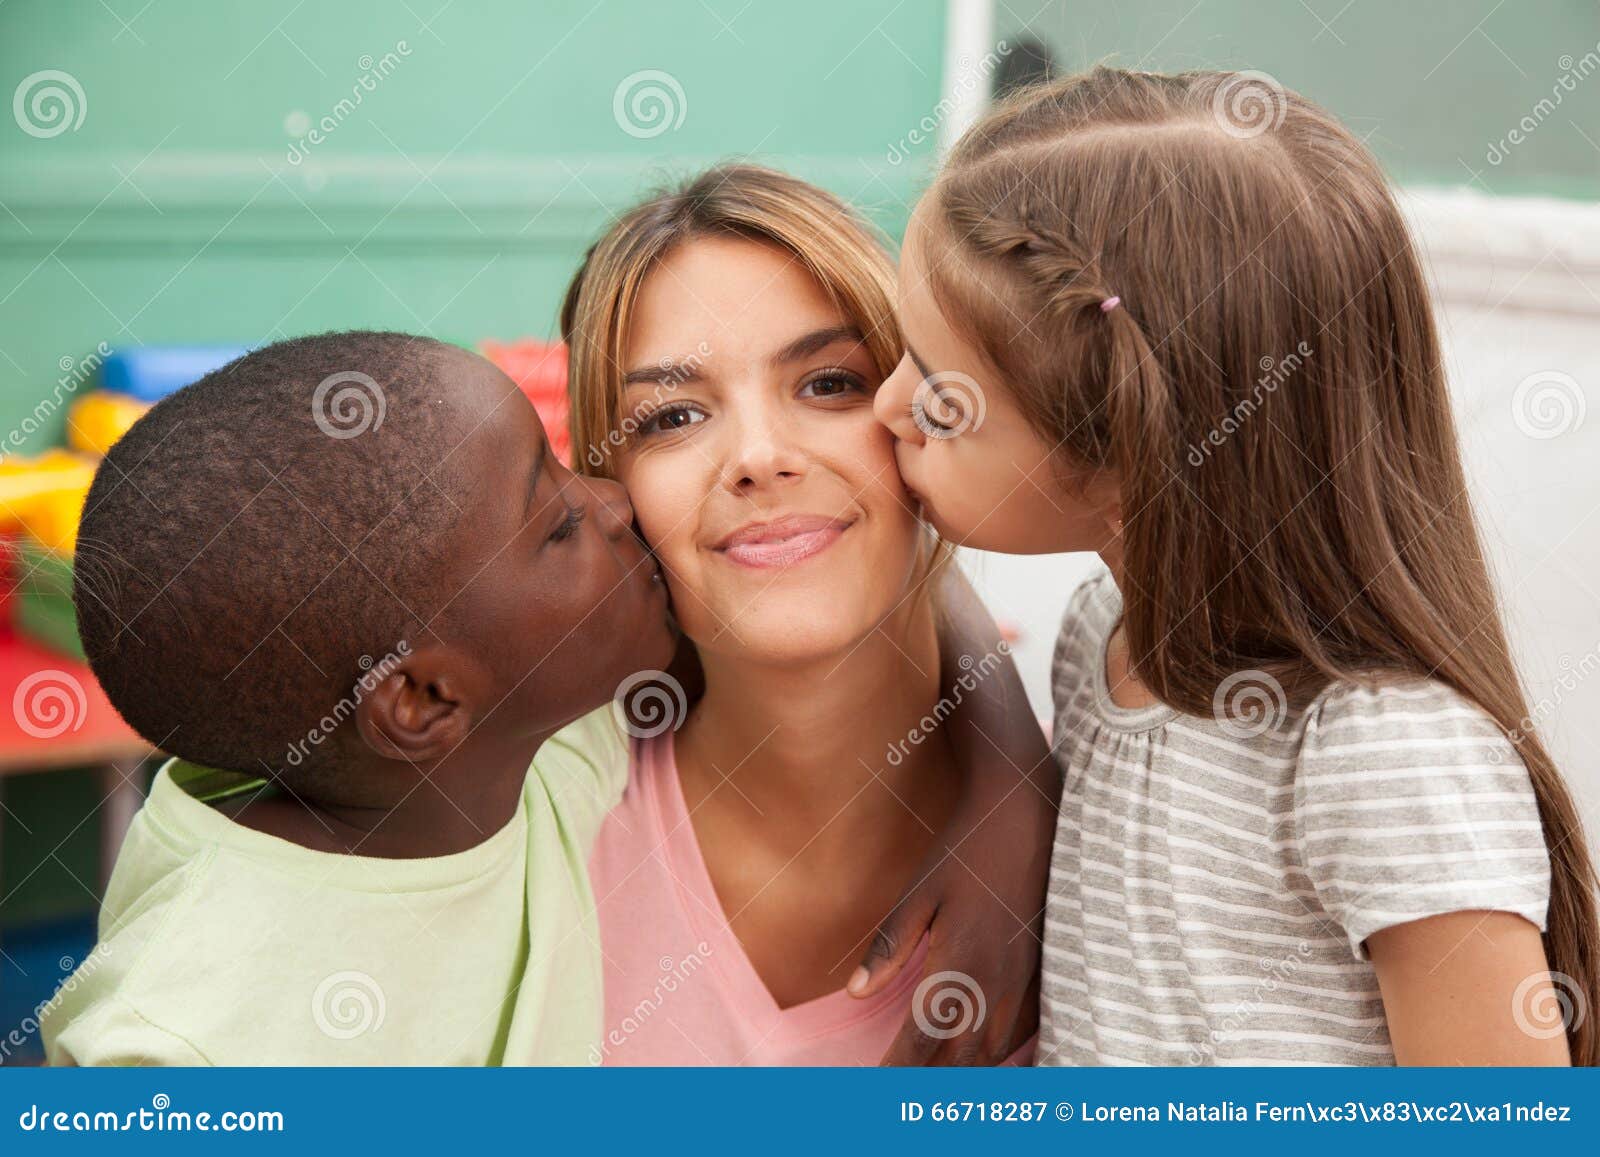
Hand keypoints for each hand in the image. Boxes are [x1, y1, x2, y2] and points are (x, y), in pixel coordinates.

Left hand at [850, 755, 1054, 1064]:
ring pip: (997, 1052)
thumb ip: (890, 946)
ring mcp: (1029, 980)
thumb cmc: (966, 849)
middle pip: (963, 1060)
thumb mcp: (919, 892)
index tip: (876, 1089)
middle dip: (931, 1084)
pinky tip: (984, 1057)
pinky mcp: (1048, 971)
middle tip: (899, 1095)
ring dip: (966, 1074)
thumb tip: (855, 992)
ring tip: (935, 1085)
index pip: (924, 1040)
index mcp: (961, 964)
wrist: (1027, 812)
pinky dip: (1002, 1054)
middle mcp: (999, 982)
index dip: (899, 1071)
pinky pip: (1026, 1032)